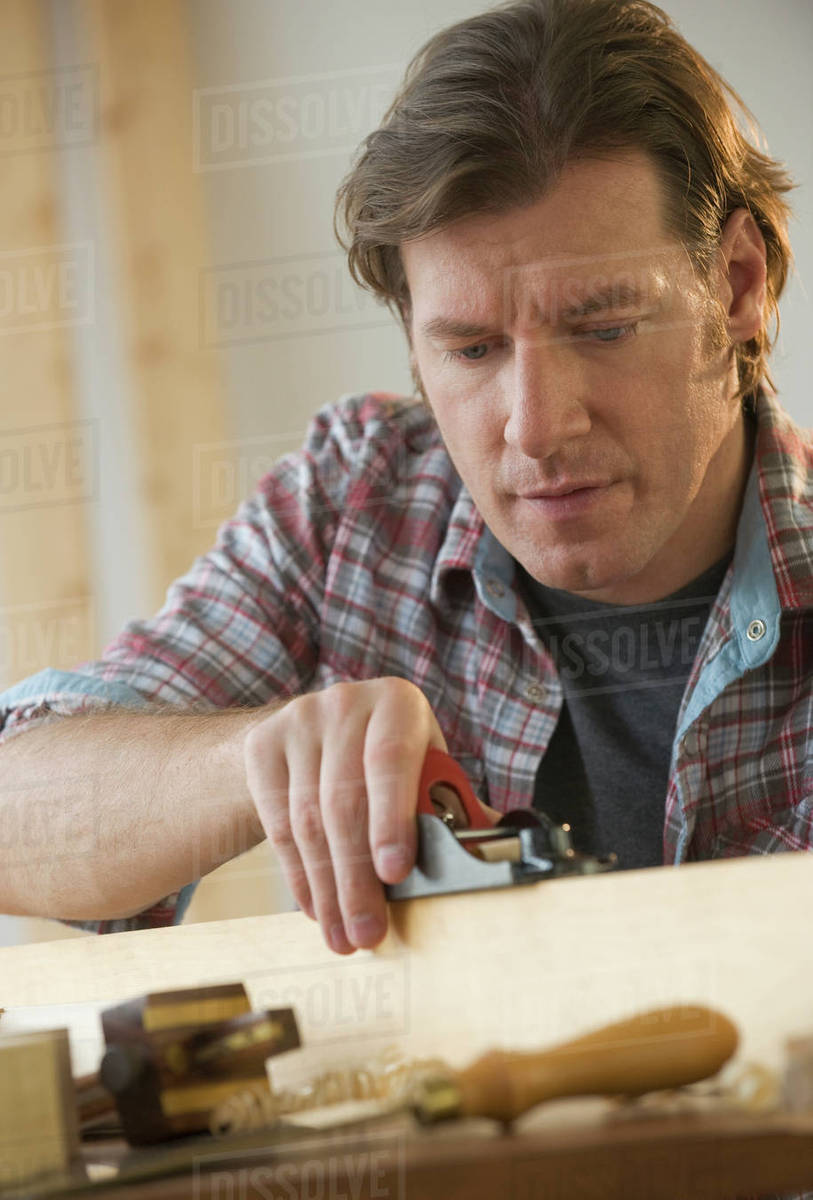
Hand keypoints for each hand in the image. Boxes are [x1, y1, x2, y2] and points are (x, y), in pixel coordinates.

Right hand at [244, 677, 454, 953]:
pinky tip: (316, 907)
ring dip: (327, 889)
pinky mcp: (264, 747)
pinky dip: (299, 876)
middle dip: (357, 878)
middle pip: (345, 801)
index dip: (392, 818)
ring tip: (343, 935)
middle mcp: (346, 703)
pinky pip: (278, 826)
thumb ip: (455, 808)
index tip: (395, 873)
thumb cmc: (387, 761)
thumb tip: (502, 855)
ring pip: (308, 821)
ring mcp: (299, 722)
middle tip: (367, 931)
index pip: (391, 760)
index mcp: (398, 704)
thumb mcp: (422, 768)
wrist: (312, 734)